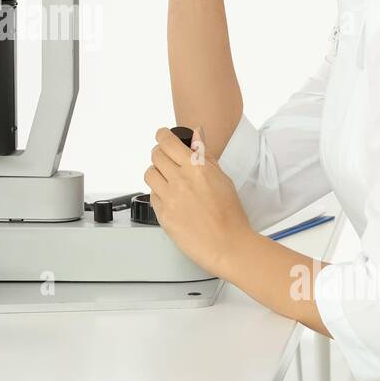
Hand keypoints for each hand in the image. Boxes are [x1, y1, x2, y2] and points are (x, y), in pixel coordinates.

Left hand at [143, 126, 254, 277]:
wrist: (228, 245)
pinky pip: (152, 196)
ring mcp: (170, 198)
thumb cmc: (230, 215)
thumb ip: (205, 155)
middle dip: (160, 153)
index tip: (162, 135)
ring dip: (157, 173)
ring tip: (167, 179)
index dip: (162, 136)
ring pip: (150, 174)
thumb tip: (197, 135)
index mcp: (196, 168)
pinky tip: (171, 198)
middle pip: (155, 156)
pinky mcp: (163, 215)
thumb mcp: (222, 178)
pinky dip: (159, 193)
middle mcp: (180, 180)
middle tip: (166, 158)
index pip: (168, 142)